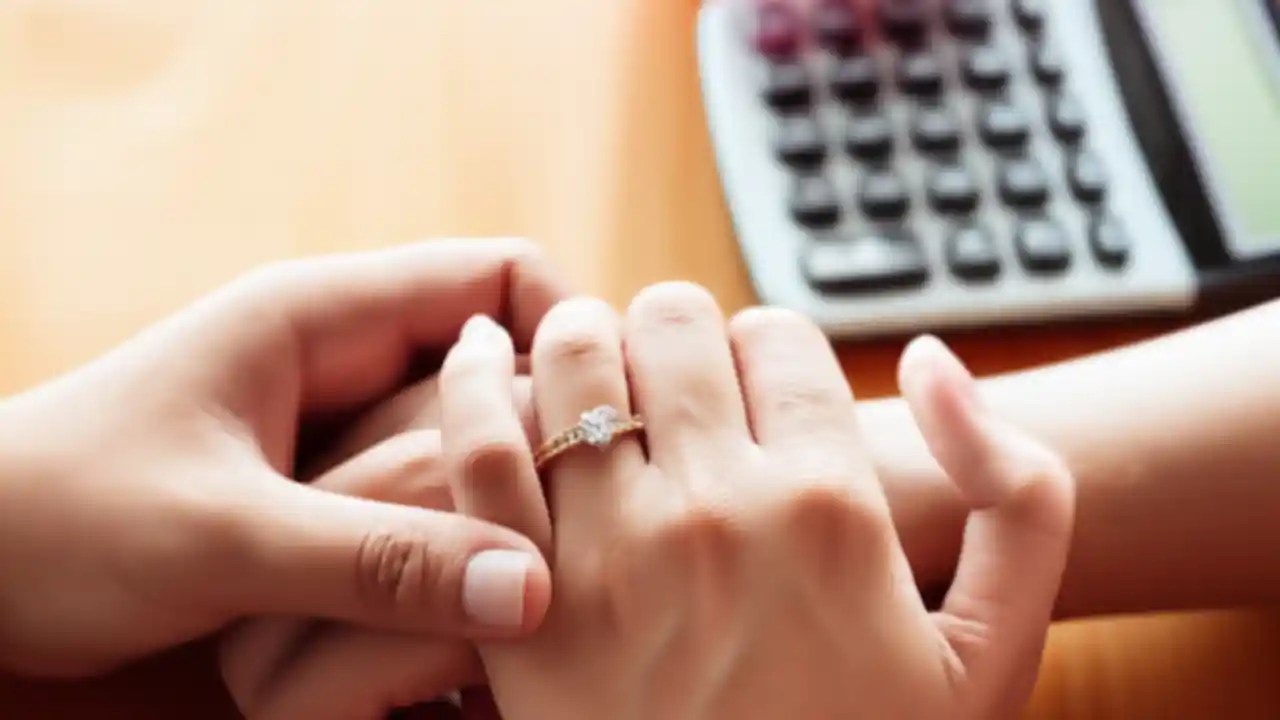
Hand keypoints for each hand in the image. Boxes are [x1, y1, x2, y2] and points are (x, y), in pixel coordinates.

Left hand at [0, 240, 558, 676]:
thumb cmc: (57, 520)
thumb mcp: (221, 540)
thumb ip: (378, 562)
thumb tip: (532, 592)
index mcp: (321, 315)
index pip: (498, 277)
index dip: (573, 333)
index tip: (614, 424)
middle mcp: (341, 354)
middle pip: (497, 358)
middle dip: (551, 426)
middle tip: (598, 516)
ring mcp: (335, 420)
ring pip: (469, 430)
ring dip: (512, 487)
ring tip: (556, 559)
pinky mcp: (324, 482)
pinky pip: (427, 485)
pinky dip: (466, 525)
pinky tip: (486, 585)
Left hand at [442, 283, 1073, 718]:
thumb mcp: (995, 653)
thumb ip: (1017, 495)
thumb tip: (928, 360)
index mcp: (832, 509)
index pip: (780, 335)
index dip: (769, 350)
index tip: (758, 395)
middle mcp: (717, 512)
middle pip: (674, 322)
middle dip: (680, 336)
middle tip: (679, 387)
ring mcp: (608, 553)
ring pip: (573, 353)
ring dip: (584, 343)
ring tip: (597, 380)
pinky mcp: (522, 598)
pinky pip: (475, 443)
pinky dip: (467, 379)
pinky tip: (478, 352)